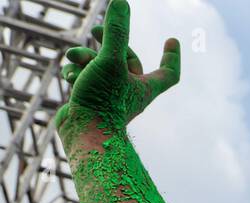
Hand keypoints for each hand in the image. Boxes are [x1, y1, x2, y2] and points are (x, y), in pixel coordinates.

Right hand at [54, 0, 179, 132]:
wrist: (82, 134)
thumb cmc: (102, 102)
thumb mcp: (109, 60)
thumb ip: (116, 32)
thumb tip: (122, 2)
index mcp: (145, 87)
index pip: (168, 73)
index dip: (172, 57)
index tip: (172, 40)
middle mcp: (130, 93)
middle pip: (125, 59)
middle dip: (109, 42)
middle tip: (97, 31)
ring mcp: (109, 97)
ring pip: (99, 66)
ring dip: (85, 56)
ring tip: (74, 58)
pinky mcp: (89, 101)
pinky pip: (84, 78)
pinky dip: (75, 73)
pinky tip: (70, 77)